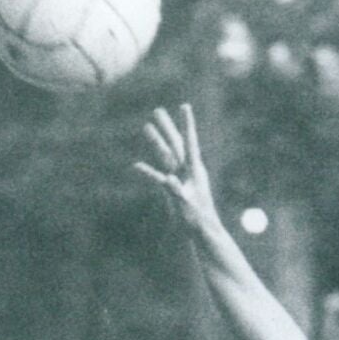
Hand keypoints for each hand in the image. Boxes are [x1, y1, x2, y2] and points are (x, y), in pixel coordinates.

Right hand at [134, 104, 221, 241]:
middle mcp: (187, 170)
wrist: (202, 233)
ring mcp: (179, 178)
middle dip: (166, 126)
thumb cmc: (198, 220)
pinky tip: (136, 166)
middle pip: (175, 143)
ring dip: (156, 141)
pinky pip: (157, 177)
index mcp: (194, 170)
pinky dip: (147, 172)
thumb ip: (177, 191)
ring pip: (166, 155)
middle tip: (157, 110)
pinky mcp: (172, 189)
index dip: (186, 123)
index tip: (184, 106)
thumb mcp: (187, 205)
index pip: (189, 142)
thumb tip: (167, 180)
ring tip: (146, 126)